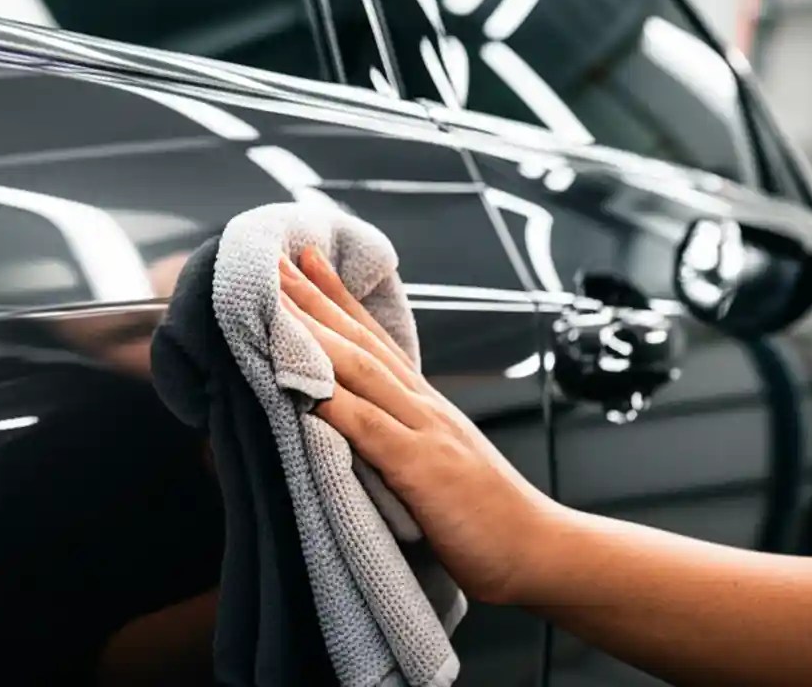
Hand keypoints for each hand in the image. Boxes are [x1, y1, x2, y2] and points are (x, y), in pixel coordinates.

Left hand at [279, 247, 566, 604]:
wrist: (539, 549)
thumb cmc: (484, 516)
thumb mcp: (434, 464)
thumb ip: (398, 439)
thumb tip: (352, 424)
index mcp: (425, 405)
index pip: (375, 339)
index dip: (339, 300)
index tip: (305, 265)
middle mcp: (423, 406)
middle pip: (360, 341)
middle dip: (314, 300)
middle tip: (273, 262)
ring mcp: (424, 432)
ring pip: (359, 370)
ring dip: (314, 333)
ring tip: (275, 301)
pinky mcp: (422, 469)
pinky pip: (369, 429)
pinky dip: (334, 403)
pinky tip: (299, 383)